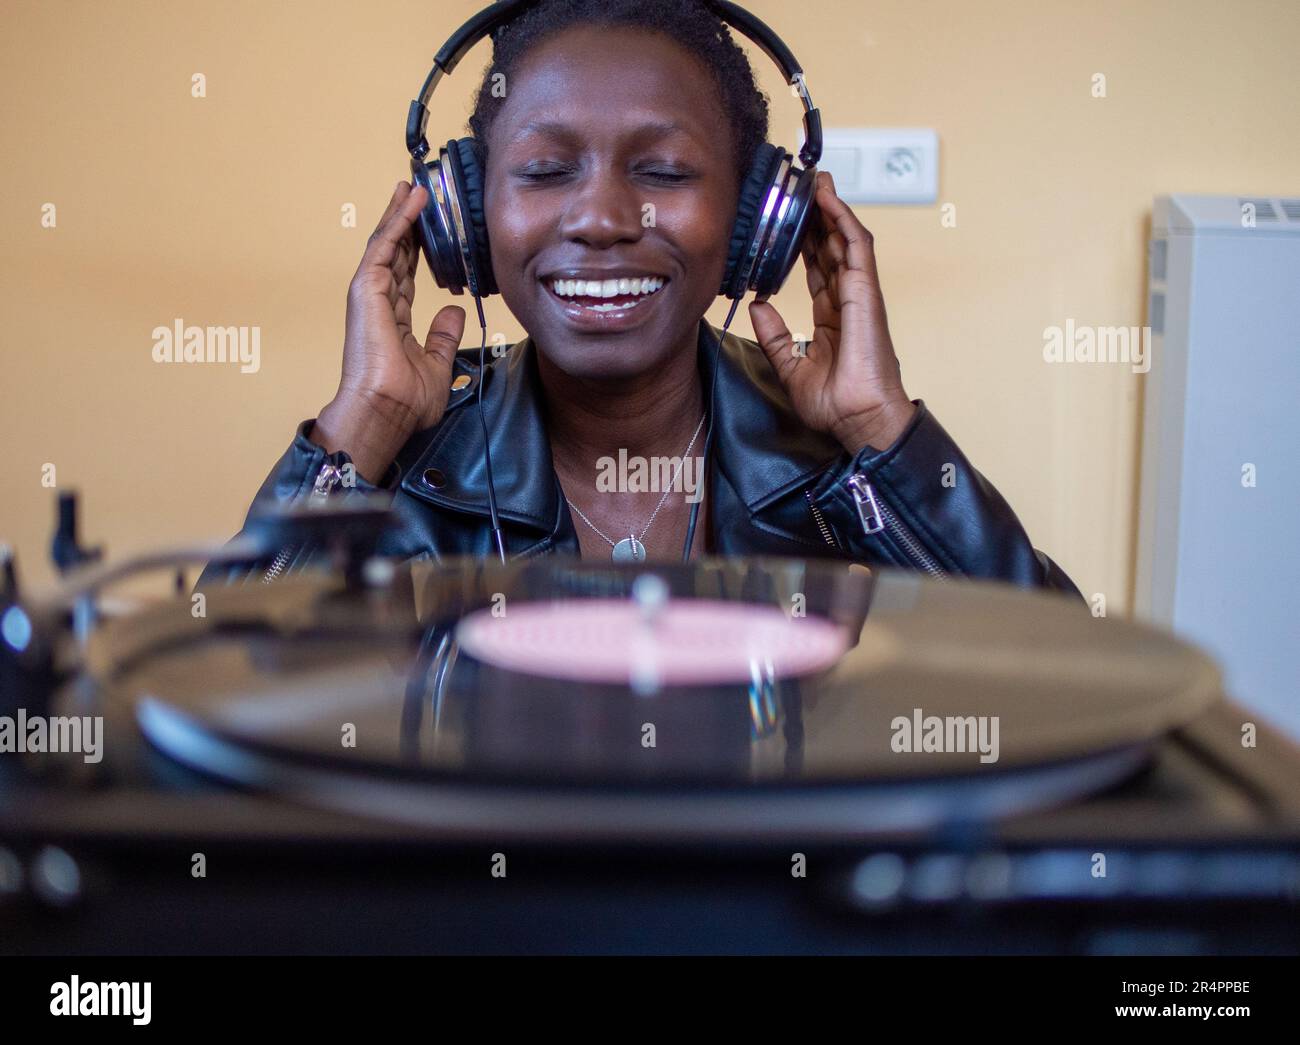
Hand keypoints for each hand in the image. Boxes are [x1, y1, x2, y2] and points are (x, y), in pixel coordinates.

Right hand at [312, 181, 465, 482]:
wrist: (387, 412)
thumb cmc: (405, 402)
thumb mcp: (437, 365)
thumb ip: (444, 336)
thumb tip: (455, 312)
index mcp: (392, 322)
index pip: (405, 276)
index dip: (415, 250)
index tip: (427, 227)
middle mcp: (379, 304)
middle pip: (393, 253)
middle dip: (405, 222)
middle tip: (415, 193)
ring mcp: (369, 296)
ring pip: (386, 244)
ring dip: (399, 214)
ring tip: (412, 185)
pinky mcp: (366, 290)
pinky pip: (383, 248)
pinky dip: (397, 222)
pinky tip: (410, 201)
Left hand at [748, 171, 915, 454]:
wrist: (858, 419)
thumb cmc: (835, 403)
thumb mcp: (791, 366)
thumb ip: (775, 335)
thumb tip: (758, 304)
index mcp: (832, 315)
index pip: (817, 267)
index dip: (803, 241)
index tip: (786, 219)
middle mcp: (848, 300)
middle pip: (830, 246)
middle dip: (816, 215)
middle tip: (799, 186)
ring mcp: (860, 294)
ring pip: (845, 238)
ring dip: (831, 207)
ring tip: (814, 179)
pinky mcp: (866, 292)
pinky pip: (856, 247)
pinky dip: (842, 219)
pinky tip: (827, 198)